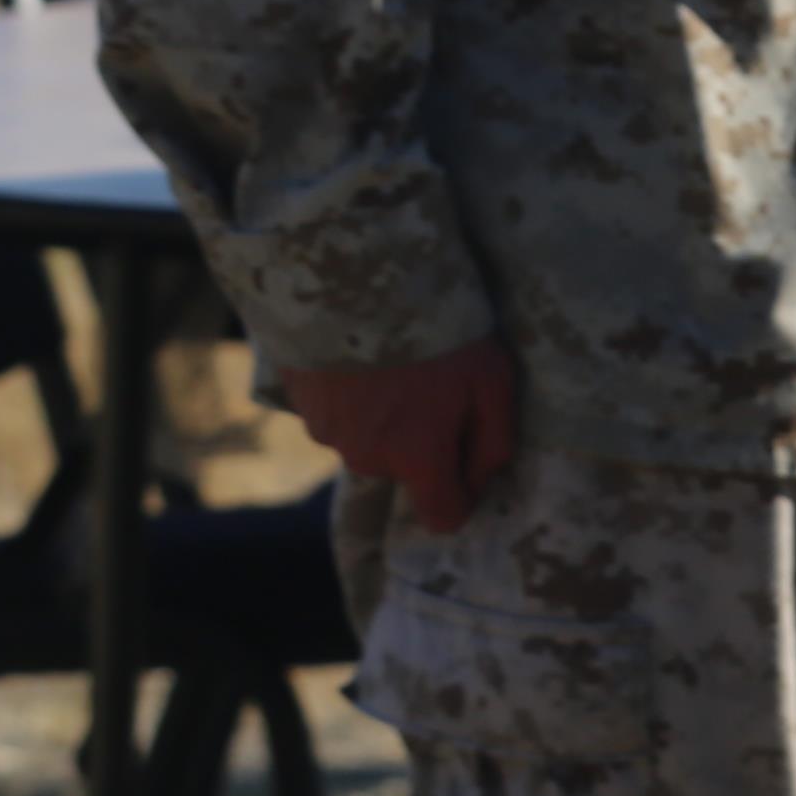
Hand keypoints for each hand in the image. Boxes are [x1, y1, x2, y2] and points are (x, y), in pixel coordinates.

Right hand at [288, 336, 518, 534]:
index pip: (442, 515)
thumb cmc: (438, 331)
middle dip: (423, 440)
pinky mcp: (301, 405)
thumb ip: (494, 440)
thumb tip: (483, 479)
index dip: (462, 495)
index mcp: (417, 457)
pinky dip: (354, 397)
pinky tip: (364, 358)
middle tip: (435, 383)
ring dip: (386, 416)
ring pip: (370, 440)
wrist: (357, 280)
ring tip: (396, 364)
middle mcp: (367, 458)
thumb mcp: (492, 381)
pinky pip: (339, 415)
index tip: (470, 462)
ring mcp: (327, 432)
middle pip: (405, 468)